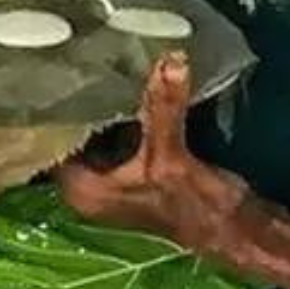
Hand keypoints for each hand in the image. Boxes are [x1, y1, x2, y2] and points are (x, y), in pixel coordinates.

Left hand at [56, 53, 249, 251]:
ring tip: (96, 61)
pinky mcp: (137, 171)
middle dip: (79, 101)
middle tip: (75, 57)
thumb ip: (163, 108)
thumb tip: (169, 59)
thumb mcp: (172, 156)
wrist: (238, 231)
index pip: (51, 142)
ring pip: (99, 133)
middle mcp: (91, 188)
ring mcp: (115, 180)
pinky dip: (124, 115)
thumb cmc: (195, 206)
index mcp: (83, 192)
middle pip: (75, 134)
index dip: (53, 108)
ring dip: (103, 105)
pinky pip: (120, 134)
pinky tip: (125, 82)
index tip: (53, 70)